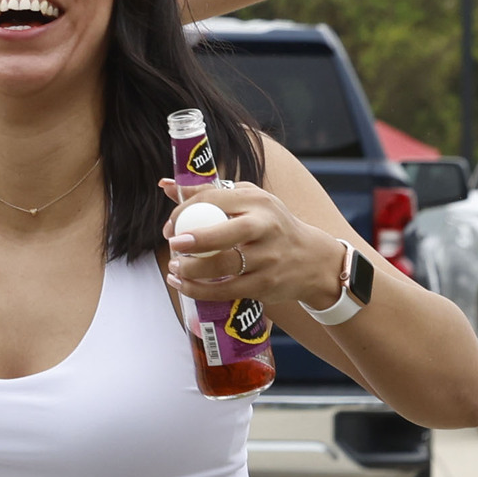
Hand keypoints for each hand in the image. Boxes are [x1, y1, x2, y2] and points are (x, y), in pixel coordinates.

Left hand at [159, 180, 349, 316]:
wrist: (311, 260)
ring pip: (223, 267)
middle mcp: (265, 228)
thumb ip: (208, 193)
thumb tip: (166, 185)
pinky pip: (225, 291)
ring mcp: (267, 259)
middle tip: (172, 244)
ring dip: (192, 271)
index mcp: (258, 201)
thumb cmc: (271, 226)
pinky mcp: (264, 285)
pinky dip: (199, 291)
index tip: (171, 225)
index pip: (216, 201)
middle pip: (226, 234)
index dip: (187, 212)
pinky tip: (183, 286)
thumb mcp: (249, 201)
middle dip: (195, 240)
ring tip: (174, 268)